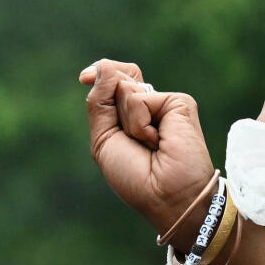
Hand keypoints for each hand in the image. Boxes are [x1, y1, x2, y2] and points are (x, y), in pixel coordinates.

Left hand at [79, 59, 216, 239]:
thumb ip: (99, 102)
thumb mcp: (104, 139)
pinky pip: (140, 99)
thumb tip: (102, 67)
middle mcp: (149, 106)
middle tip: (132, 142)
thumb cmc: (135, 178)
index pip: (112, 79)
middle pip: (117, 77)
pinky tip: (158, 141)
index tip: (84, 77)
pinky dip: (140, 125)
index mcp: (131, 114)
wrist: (165, 197)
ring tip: (148, 145)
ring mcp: (164, 104)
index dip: (99, 73)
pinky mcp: (180, 103)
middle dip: (111, 109)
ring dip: (128, 124)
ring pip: (125, 89)